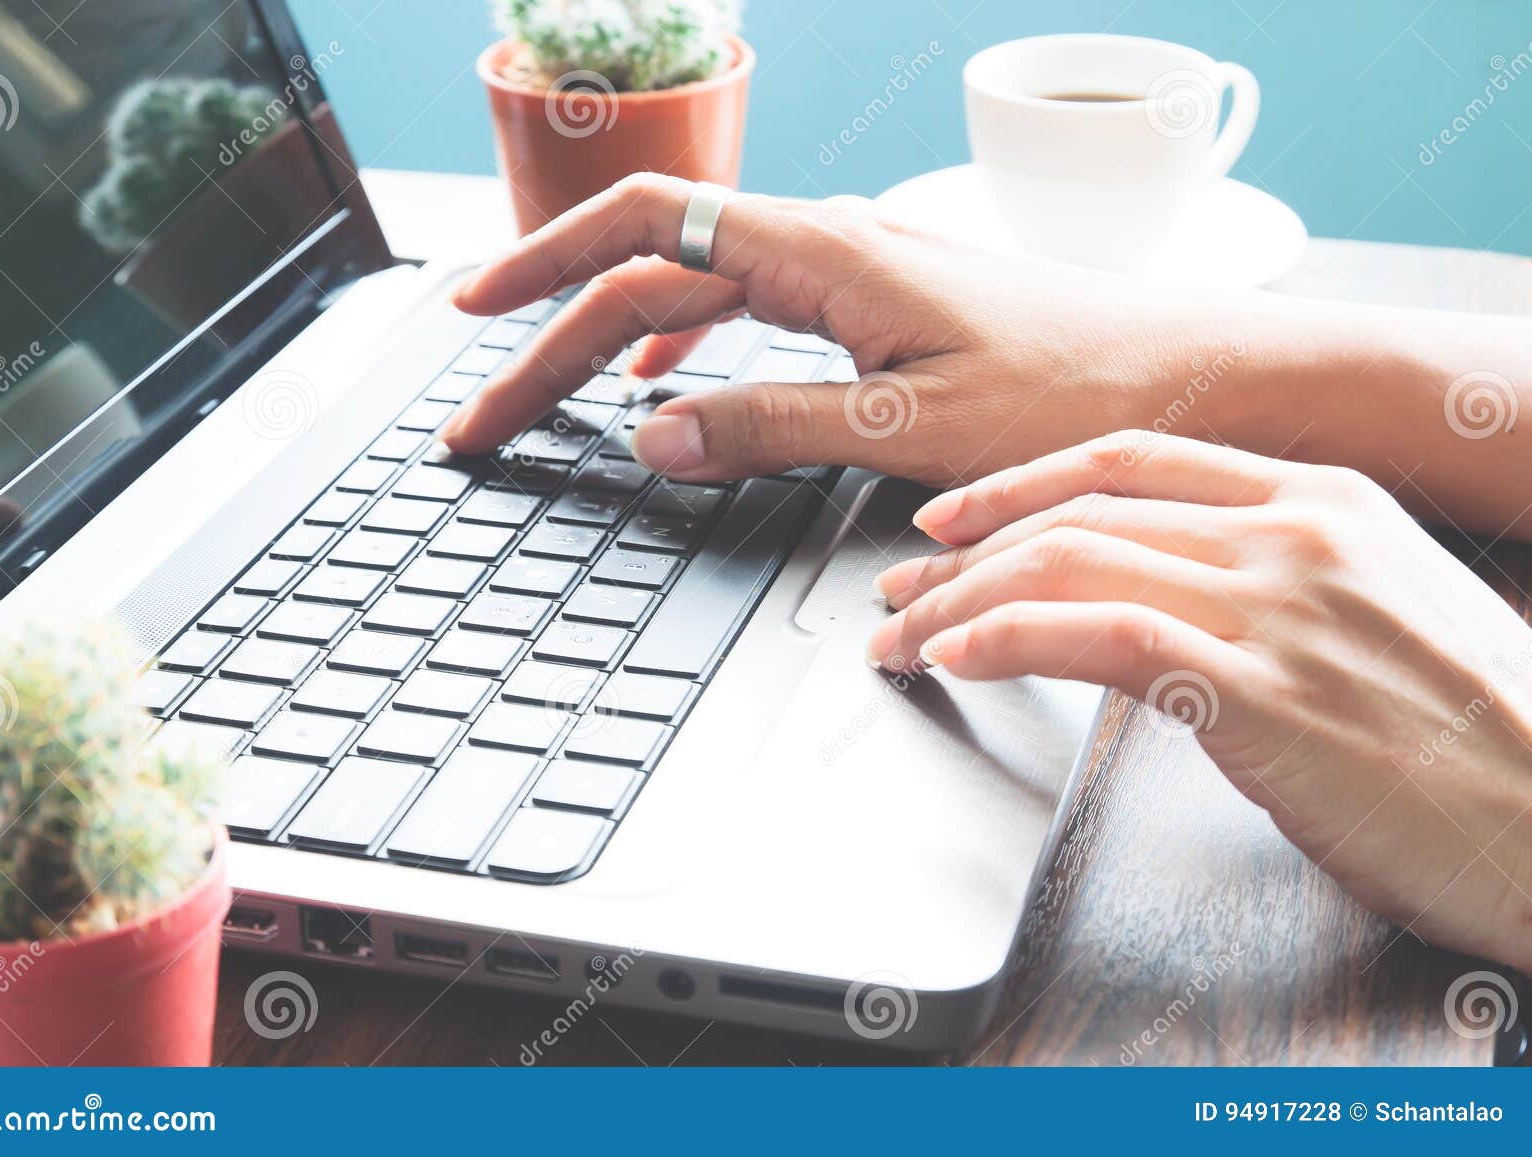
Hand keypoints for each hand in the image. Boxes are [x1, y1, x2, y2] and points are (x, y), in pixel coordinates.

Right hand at [442, 173, 1167, 482]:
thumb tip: (651, 434)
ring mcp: (850, 274)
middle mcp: (828, 247)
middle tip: (486, 414)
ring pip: (694, 296)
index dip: (546, 269)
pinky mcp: (876, 309)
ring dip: (608, 346)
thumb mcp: (913, 425)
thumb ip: (775, 425)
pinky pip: (748, 315)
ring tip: (545, 396)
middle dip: (553, 339)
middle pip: (650, 275)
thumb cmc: (1080, 392)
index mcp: (824, 253)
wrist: (1190, 379)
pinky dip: (683, 350)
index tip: (474, 316)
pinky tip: (665, 388)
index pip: (645, 236)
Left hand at [869, 431, 1531, 971]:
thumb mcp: (1382, 614)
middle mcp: (1292, 531)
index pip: (1129, 459)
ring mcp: (1278, 603)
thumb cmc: (1488, 733)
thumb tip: (1167, 599)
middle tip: (902, 588)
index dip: (1021, 481)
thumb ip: (1276, 584)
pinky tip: (958, 653)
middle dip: (966, 552)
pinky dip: (1011, 639)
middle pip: (1079, 511)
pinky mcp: (1263, 688)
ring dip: (962, 600)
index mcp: (1323, 499)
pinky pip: (1102, 635)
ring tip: (903, 633)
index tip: (956, 515)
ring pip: (1072, 562)